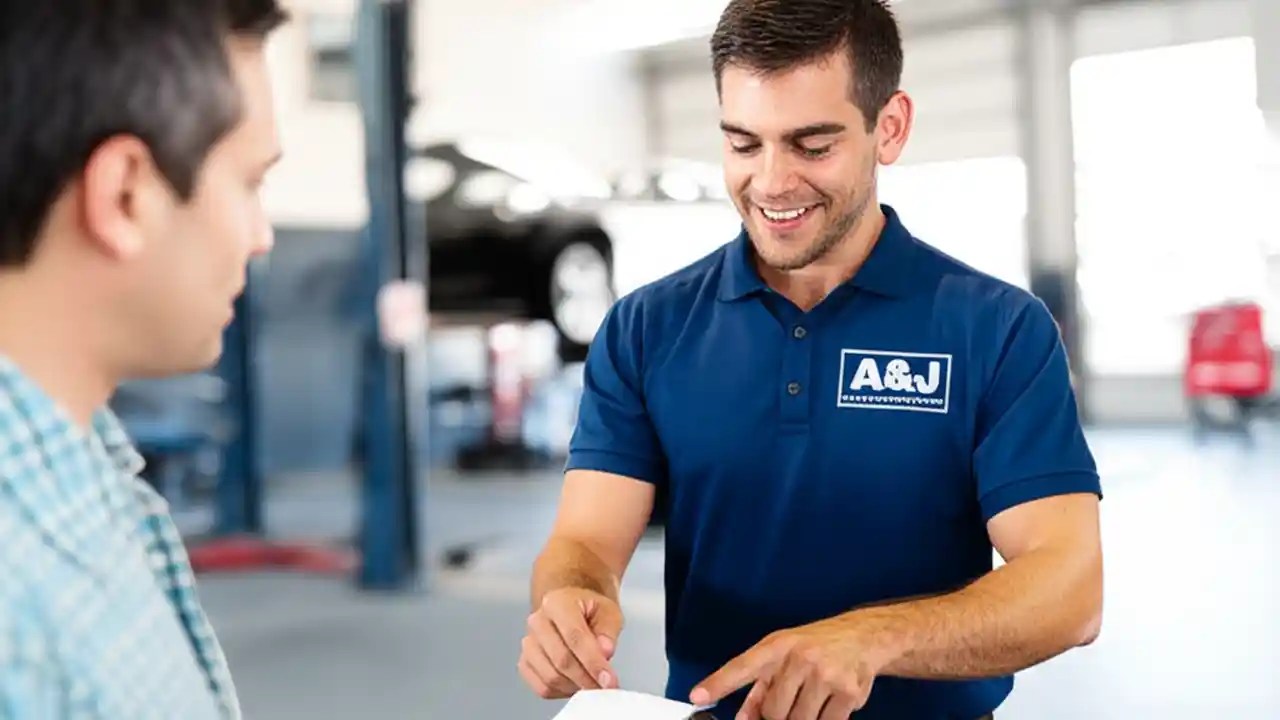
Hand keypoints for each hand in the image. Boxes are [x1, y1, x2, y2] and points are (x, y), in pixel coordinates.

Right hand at [518, 587, 623, 699]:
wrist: (573, 610)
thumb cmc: (590, 612)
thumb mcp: (608, 612)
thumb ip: (608, 631)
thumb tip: (605, 651)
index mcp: (557, 603)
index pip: (574, 636)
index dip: (593, 661)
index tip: (608, 679)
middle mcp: (538, 621)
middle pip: (561, 659)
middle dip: (586, 678)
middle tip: (605, 686)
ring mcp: (529, 643)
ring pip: (550, 677)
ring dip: (575, 686)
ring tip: (592, 683)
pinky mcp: (525, 662)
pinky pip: (542, 687)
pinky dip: (562, 692)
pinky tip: (576, 685)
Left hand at [689, 618, 887, 719]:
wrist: (862, 637)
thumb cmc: (815, 646)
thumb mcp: (783, 655)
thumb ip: (759, 687)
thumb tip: (743, 718)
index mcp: (777, 646)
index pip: (742, 666)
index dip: (718, 683)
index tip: (698, 696)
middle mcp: (799, 657)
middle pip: (773, 711)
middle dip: (778, 714)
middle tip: (792, 699)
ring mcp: (825, 675)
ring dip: (802, 719)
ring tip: (811, 698)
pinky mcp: (848, 693)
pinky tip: (830, 701)